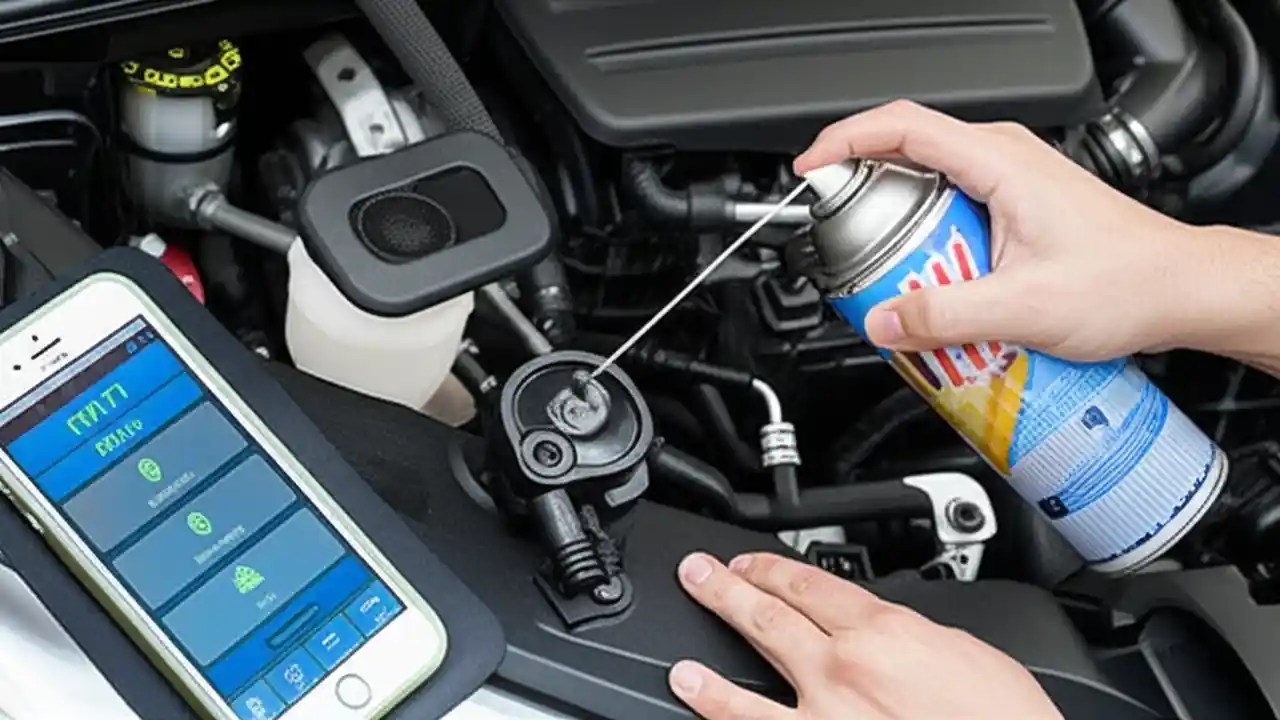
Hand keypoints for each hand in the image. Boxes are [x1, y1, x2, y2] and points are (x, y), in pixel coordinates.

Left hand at [669, 552, 1061, 719]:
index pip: (810, 583)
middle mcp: (843, 671)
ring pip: (745, 691)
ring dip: (706, 675)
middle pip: (767, 617)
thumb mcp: (968, 655)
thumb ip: (912, 637)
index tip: (748, 563)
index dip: (770, 568)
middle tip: (697, 577)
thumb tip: (886, 632)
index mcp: (884, 631)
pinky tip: (704, 715)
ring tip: (680, 668)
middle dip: (725, 591)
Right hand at [792, 100, 1274, 362]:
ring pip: (926, 194)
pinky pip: (949, 216)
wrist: (1178, 291)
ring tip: (897, 285)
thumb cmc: (1127, 281)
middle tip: (851, 253)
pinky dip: (927, 248)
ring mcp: (1006, 183)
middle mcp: (1000, 161)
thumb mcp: (1024, 307)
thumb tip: (882, 319)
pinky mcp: (1012, 210)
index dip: (843, 142)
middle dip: (865, 205)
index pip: (899, 126)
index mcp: (997, 161)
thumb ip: (943, 315)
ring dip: (899, 235)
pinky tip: (936, 293)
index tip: (809, 173)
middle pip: (903, 162)